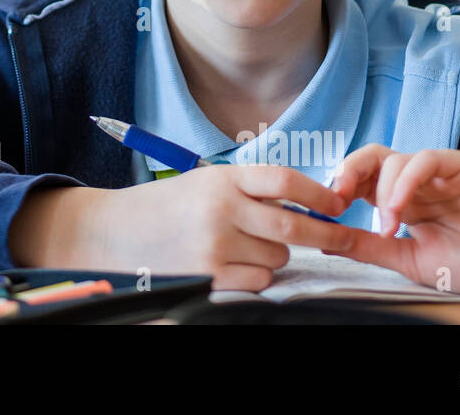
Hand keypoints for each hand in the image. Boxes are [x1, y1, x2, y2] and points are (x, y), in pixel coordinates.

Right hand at [25, 165, 359, 289]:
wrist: (114, 232)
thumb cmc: (165, 206)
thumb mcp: (205, 182)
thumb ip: (248, 190)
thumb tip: (307, 206)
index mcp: (221, 178)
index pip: (283, 179)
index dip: (318, 193)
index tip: (338, 204)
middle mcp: (220, 208)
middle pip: (292, 224)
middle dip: (326, 233)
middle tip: (345, 237)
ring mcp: (215, 244)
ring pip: (277, 256)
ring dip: (273, 255)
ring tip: (240, 246)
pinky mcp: (210, 276)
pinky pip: (259, 281)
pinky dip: (255, 276)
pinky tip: (229, 264)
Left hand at [326, 144, 459, 299]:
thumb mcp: (406, 257)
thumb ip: (367, 246)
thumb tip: (324, 238)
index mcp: (403, 198)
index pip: (363, 176)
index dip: (341, 185)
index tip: (327, 208)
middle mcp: (419, 181)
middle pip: (373, 157)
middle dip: (348, 171)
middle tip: (337, 198)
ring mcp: (442, 172)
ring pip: (395, 159)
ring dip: (382, 192)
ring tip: (389, 226)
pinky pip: (427, 159)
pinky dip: (405, 179)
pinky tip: (399, 207)